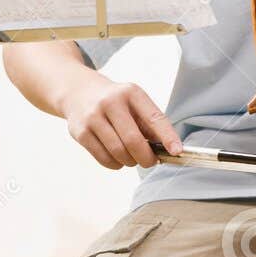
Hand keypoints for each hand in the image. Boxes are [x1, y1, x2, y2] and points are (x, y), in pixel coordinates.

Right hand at [60, 76, 182, 170]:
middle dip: (146, 158)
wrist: (78, 92)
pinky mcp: (80, 132)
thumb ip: (150, 124)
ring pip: (118, 152)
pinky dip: (115, 164)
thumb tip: (167, 150)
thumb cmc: (115, 102)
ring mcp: (93, 117)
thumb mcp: (134, 102)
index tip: (177, 152)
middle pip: (133, 141)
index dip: (167, 137)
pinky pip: (104, 158)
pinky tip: (117, 158)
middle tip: (150, 162)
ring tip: (132, 158)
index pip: (154, 118)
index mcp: (131, 93)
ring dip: (130, 162)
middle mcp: (110, 102)